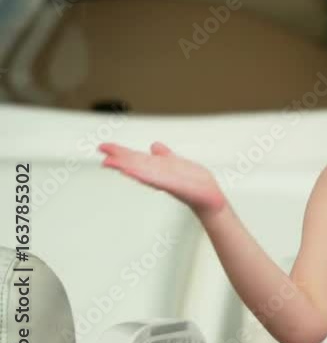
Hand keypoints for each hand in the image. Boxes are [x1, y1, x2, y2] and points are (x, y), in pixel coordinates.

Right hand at [99, 141, 227, 217]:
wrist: (209, 197)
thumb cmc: (194, 182)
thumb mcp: (177, 164)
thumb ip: (165, 155)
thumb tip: (154, 145)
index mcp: (158, 168)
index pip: (136, 158)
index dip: (120, 153)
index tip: (103, 147)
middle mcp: (158, 175)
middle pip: (135, 164)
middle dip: (118, 158)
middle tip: (101, 151)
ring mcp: (165, 181)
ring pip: (142, 172)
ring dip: (126, 166)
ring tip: (110, 160)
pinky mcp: (174, 186)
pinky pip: (156, 179)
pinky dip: (143, 175)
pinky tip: (131, 171)